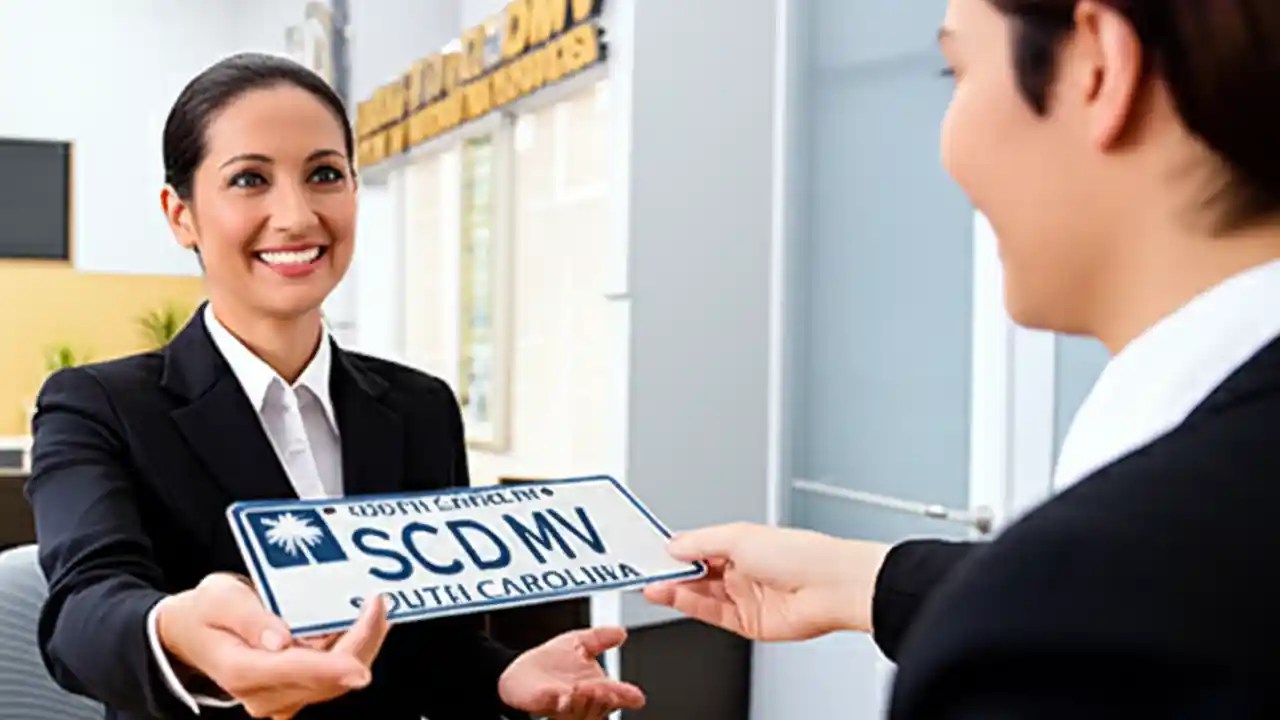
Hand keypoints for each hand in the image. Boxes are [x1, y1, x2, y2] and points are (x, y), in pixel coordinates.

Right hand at [155, 573, 390, 717]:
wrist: (191, 633)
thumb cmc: (206, 612)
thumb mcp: (219, 600)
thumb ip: (250, 620)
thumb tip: (281, 642)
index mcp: (242, 671)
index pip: (296, 672)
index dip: (333, 667)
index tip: (361, 659)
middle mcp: (264, 693)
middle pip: (327, 679)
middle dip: (361, 641)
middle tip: (379, 602)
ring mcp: (280, 696)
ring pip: (337, 680)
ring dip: (363, 645)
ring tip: (379, 608)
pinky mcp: (293, 690)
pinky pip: (332, 675)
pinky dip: (353, 649)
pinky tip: (365, 623)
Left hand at [498, 627, 644, 718]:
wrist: (517, 672)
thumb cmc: (549, 662)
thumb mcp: (578, 642)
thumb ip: (600, 637)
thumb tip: (621, 632)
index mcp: (596, 686)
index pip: (618, 695)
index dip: (627, 696)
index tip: (635, 696)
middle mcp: (584, 700)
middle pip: (603, 706)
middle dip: (607, 697)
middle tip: (608, 687)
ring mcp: (566, 706)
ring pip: (584, 710)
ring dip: (588, 699)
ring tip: (587, 686)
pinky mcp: (548, 705)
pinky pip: (560, 708)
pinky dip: (564, 702)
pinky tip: (566, 695)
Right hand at [642, 523, 889, 640]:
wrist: (829, 587)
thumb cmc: (799, 553)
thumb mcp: (739, 536)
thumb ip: (701, 542)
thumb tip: (674, 544)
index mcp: (742, 544)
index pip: (698, 546)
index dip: (674, 549)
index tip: (650, 550)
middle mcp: (742, 570)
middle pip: (696, 572)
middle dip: (670, 571)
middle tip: (644, 569)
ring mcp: (744, 596)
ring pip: (699, 594)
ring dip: (674, 589)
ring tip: (651, 584)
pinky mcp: (747, 622)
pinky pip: (710, 614)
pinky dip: (687, 605)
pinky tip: (671, 596)